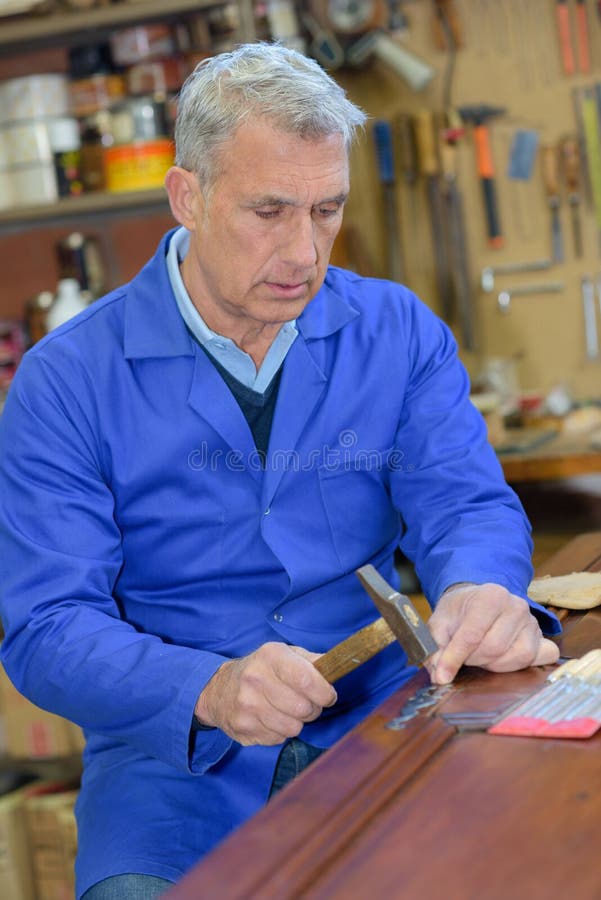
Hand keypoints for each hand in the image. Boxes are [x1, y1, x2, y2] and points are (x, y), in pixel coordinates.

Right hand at [194, 642, 336, 745]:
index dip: (324, 692)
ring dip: (297, 722)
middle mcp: (255, 678)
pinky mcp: (242, 727)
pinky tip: (270, 718)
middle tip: (306, 703)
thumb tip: (337, 668)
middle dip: (312, 709)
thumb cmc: (262, 670)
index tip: (328, 696)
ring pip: (293, 727)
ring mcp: (247, 705)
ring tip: (287, 710)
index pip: (306, 679)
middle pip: (303, 708)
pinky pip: (278, 739)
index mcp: (270, 656)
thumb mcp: (285, 655)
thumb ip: (313, 661)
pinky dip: (280, 732)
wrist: (218, 689)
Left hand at [426, 583, 558, 684]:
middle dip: (474, 659)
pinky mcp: (541, 638)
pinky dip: (521, 665)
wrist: (475, 602)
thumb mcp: (440, 624)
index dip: (455, 657)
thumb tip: (440, 675)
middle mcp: (516, 605)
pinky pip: (540, 658)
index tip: (442, 675)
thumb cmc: (459, 612)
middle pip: (494, 647)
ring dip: (494, 665)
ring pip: (518, 656)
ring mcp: (532, 622)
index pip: (473, 634)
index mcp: (491, 595)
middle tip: (464, 656)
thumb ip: (438, 648)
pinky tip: (504, 661)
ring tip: (481, 656)